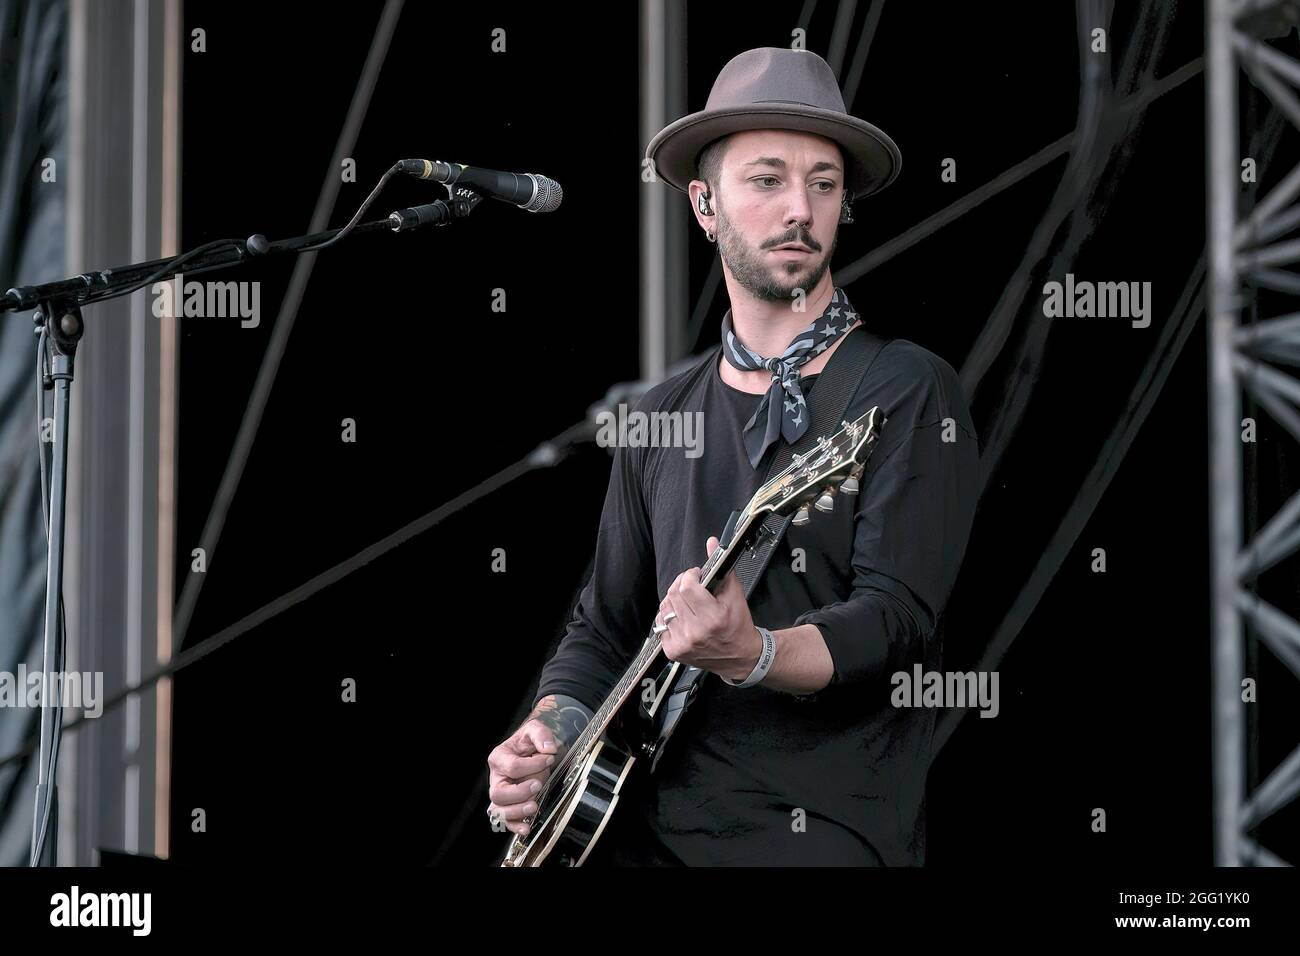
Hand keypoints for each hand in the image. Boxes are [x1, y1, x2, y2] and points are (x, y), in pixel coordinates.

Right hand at [486, 717, 559, 837]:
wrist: (531, 749)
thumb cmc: (530, 741)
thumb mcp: (535, 729)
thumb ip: (541, 735)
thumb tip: (548, 749)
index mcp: (499, 757)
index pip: (512, 766)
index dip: (532, 765)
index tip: (549, 759)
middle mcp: (496, 778)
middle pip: (499, 793)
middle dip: (519, 792)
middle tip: (538, 785)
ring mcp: (501, 794)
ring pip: (499, 810)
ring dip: (517, 811)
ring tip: (533, 806)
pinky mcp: (508, 805)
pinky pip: (505, 821)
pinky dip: (514, 826)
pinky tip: (526, 828)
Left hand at [653, 535, 760, 682]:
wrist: (739, 656)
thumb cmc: (738, 625)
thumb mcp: (735, 594)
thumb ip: (721, 568)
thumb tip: (712, 543)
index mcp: (713, 618)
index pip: (687, 587)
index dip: (690, 576)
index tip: (696, 576)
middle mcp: (696, 632)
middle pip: (673, 595)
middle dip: (681, 585)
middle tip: (691, 586)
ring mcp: (682, 643)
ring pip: (664, 608)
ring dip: (673, 600)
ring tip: (686, 602)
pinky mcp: (673, 651)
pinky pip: (660, 624)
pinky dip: (668, 616)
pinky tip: (681, 616)